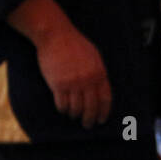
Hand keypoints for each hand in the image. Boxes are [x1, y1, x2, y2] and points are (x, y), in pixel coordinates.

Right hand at [8, 0, 112, 128]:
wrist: (55, 34)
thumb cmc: (73, 43)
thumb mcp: (94, 56)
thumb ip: (98, 73)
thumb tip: (100, 89)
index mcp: (99, 73)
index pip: (105, 99)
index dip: (103, 112)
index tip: (101, 120)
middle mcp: (88, 80)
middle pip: (92, 107)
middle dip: (90, 119)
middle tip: (87, 125)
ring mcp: (73, 83)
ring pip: (76, 108)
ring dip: (75, 115)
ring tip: (73, 116)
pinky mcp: (58, 84)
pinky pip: (62, 104)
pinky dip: (63, 109)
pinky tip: (63, 110)